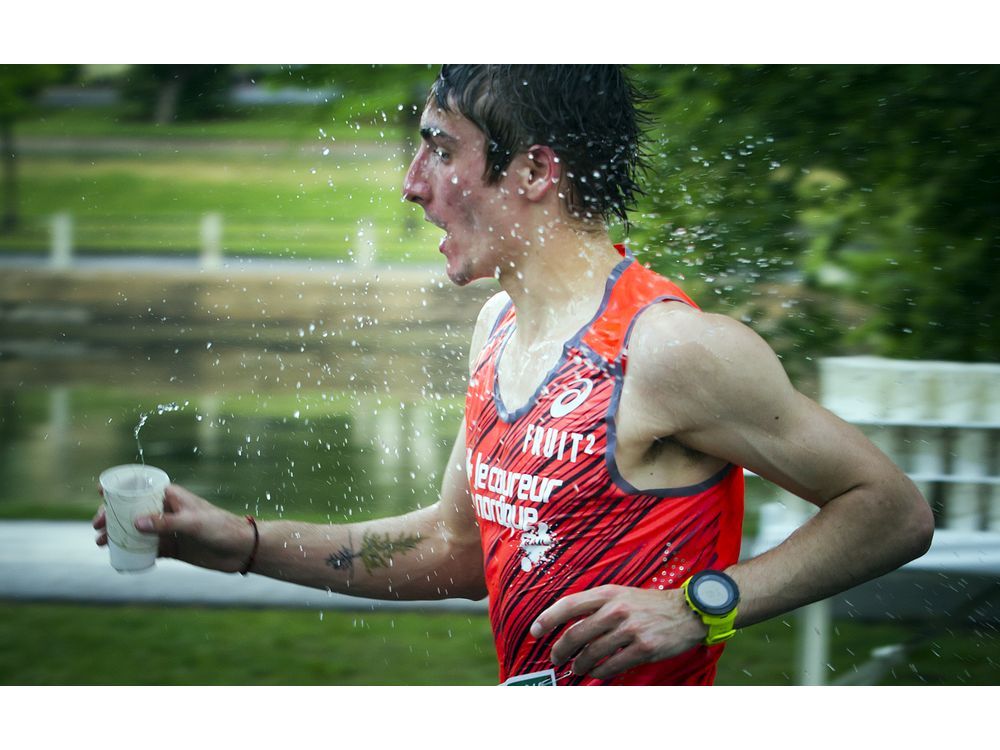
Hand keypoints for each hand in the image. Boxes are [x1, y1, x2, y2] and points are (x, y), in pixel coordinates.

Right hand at [93, 484, 254, 573]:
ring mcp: (168, 530)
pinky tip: (118, 559)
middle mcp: (167, 512)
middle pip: (133, 511)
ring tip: (101, 544)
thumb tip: (135, 523)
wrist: (241, 550)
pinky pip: (146, 550)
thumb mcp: (193, 523)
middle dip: (112, 517)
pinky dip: (132, 553)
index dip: (120, 490)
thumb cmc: (221, 528)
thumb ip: (166, 522)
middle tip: (97, 527)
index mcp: (172, 497)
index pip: (142, 489)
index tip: (100, 492)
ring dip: (118, 535)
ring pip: (136, 531)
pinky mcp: (172, 548)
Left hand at [529, 584, 707, 679]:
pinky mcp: (643, 648)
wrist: (686, 611)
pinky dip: (600, 672)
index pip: (569, 605)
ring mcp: (630, 629)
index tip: (535, 631)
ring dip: (579, 665)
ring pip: (592, 653)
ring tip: (576, 668)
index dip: (548, 619)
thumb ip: (597, 605)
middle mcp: (616, 610)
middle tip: (556, 658)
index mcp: (608, 593)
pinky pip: (612, 665)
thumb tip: (570, 623)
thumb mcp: (621, 593)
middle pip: (576, 634)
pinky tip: (596, 673)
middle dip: (561, 650)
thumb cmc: (649, 603)